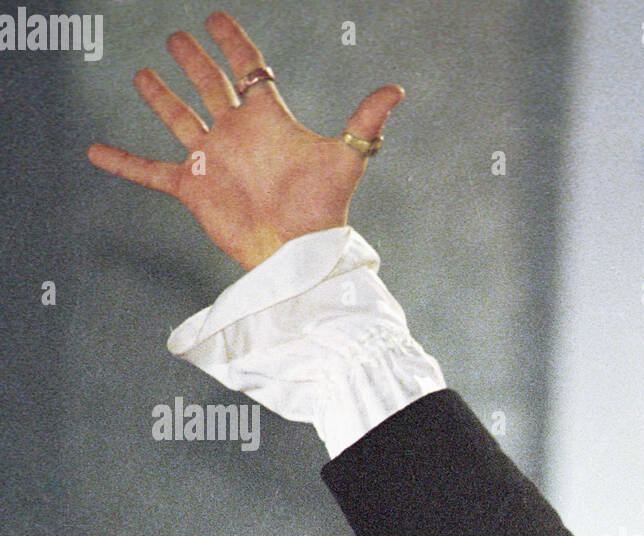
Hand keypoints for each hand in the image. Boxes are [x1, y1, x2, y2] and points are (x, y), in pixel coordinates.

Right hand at [87, 11, 403, 270]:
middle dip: (195, 60)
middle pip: (210, 86)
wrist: (297, 253)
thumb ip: (365, 121)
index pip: (249, 70)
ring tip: (143, 73)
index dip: (235, 44)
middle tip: (178, 36)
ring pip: (180, 117)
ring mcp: (213, 159)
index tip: (218, 19)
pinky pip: (150, 170)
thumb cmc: (323, 209)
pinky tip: (96, 150)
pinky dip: (123, 161)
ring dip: (161, 96)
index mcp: (268, 120)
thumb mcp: (345, 158)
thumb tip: (397, 90)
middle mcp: (237, 134)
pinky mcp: (194, 188)